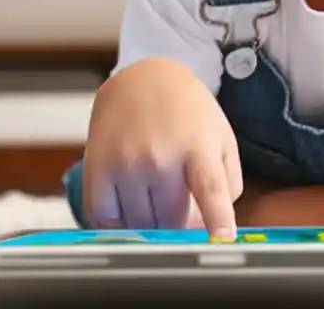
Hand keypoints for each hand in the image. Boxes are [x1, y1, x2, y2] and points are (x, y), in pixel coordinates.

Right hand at [82, 58, 242, 238]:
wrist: (141, 81)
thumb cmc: (187, 115)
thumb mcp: (221, 140)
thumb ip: (227, 187)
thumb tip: (209, 231)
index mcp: (196, 147)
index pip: (209, 189)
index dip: (217, 220)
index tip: (222, 242)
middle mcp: (158, 155)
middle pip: (172, 221)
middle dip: (181, 223)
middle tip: (181, 201)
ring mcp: (124, 164)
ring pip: (141, 226)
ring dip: (152, 223)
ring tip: (156, 195)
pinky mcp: (97, 170)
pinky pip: (106, 221)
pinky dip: (120, 223)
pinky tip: (130, 203)